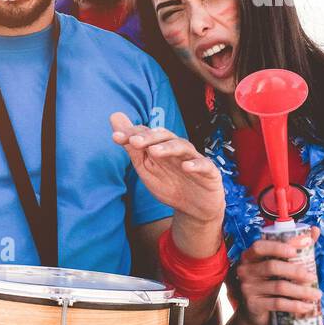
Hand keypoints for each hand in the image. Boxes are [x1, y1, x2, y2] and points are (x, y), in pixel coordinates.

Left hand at [110, 112, 222, 226]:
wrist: (194, 207)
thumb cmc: (170, 183)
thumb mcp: (146, 167)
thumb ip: (132, 146)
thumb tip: (114, 116)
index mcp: (161, 146)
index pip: (146, 134)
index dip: (131, 134)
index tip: (116, 137)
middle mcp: (177, 149)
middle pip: (164, 136)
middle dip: (149, 138)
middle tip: (134, 142)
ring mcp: (194, 158)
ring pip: (182, 147)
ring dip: (168, 148)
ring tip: (154, 151)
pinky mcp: (209, 172)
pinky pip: (204, 165)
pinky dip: (195, 165)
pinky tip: (187, 166)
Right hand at [232, 228, 320, 324]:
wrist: (255, 312)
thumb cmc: (269, 283)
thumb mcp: (279, 265)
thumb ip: (295, 248)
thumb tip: (314, 230)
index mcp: (250, 256)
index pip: (260, 246)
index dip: (281, 245)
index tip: (304, 244)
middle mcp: (245, 270)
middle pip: (272, 266)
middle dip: (296, 271)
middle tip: (313, 277)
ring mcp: (247, 287)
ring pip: (279, 286)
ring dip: (302, 291)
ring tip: (316, 294)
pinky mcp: (253, 304)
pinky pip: (278, 303)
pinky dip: (295, 305)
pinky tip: (307, 306)